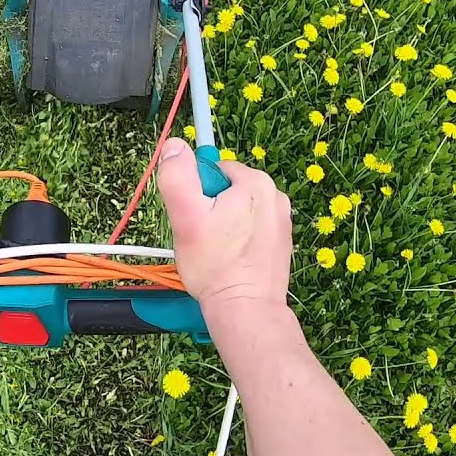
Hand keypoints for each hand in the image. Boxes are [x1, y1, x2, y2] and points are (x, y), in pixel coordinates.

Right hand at [156, 138, 292, 310]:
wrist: (246, 310)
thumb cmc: (216, 266)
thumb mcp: (186, 216)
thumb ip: (177, 176)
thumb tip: (174, 146)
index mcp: (257, 183)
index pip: (212, 170)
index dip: (196, 194)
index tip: (196, 219)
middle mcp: (276, 197)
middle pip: (225, 190)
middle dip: (209, 211)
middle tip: (203, 239)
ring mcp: (281, 221)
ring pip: (236, 212)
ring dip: (221, 227)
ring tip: (217, 254)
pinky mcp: (281, 243)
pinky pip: (249, 230)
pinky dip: (236, 242)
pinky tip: (230, 261)